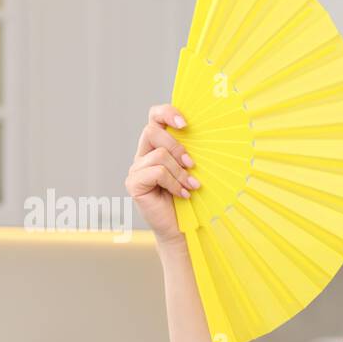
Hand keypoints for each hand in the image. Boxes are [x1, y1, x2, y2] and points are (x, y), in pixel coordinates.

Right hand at [123, 103, 200, 245]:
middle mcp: (144, 154)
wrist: (183, 228)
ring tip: (191, 186)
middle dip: (176, 146)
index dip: (167, 113)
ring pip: (159, 155)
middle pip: (152, 130)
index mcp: (157, 146)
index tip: (186, 124)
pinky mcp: (134, 183)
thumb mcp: (194, 170)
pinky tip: (183, 194)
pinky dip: (174, 183)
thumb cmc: (191, 199)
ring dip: (180, 172)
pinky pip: (156, 172)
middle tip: (192, 164)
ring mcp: (136, 169)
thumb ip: (191, 152)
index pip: (155, 117)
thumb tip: (208, 133)